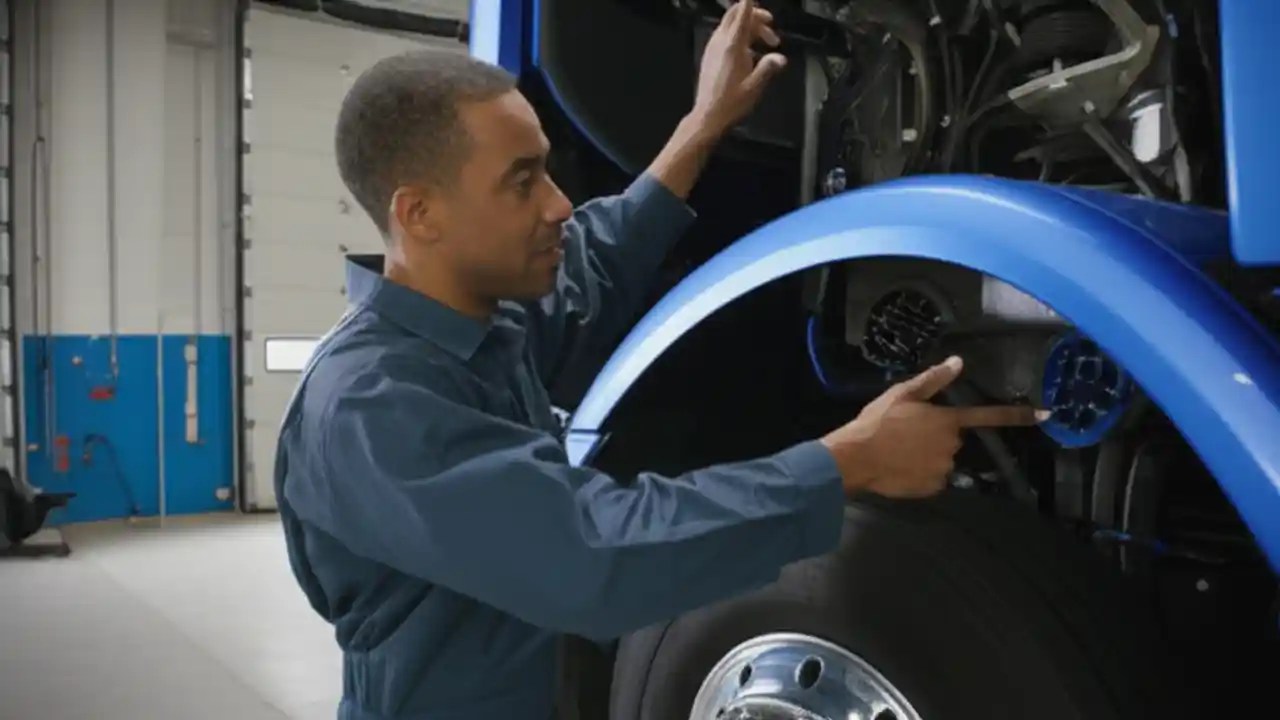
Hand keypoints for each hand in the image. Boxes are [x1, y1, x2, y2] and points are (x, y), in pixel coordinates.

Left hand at [691, 0, 787, 137]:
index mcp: (732, 46)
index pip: (742, 15)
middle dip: (755, 15)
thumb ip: (768, 68)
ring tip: (767, 44)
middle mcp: (720, 42)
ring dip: (749, 27)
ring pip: (730, 25)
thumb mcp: (755, 87)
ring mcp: (712, 48)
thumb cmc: (732, 103)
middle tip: (771, 27)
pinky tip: (751, 53)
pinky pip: (725, 36)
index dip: (749, 3)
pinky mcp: (710, 55)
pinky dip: (739, 35)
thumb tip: (781, 58)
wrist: (707, 115)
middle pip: (735, 15)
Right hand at [821, 356, 1046, 498]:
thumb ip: (933, 380)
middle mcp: (952, 446)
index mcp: (948, 421)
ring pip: (943, 459)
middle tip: (907, 433)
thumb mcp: (902, 394)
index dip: (1018, 415)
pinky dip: (921, 473)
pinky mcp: (933, 487)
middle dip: (937, 436)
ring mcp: (944, 469)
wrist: (856, 458)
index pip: (988, 416)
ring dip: (928, 455)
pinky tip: (901, 467)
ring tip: (899, 451)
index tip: (1046, 414)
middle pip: (953, 439)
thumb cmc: (878, 421)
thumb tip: (958, 362)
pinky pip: (934, 478)